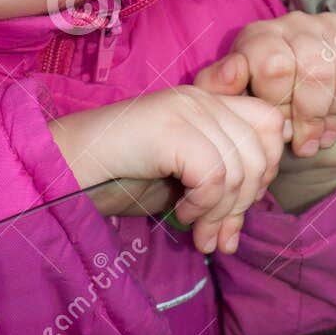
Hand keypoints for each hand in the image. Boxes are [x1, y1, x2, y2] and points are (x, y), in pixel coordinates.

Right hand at [48, 82, 283, 253]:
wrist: (64, 167)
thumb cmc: (117, 176)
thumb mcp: (179, 179)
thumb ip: (216, 185)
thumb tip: (245, 223)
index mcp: (208, 102)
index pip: (270, 123)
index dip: (266, 168)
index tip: (236, 207)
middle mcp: (201, 99)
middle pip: (262, 149)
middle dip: (246, 202)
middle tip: (218, 235)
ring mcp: (186, 109)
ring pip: (240, 167)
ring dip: (221, 211)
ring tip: (197, 230)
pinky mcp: (169, 128)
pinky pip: (214, 174)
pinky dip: (204, 204)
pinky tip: (183, 215)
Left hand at [211, 12, 335, 156]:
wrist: (297, 96)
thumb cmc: (261, 102)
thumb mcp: (231, 100)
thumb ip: (219, 88)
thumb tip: (234, 71)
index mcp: (259, 38)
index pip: (275, 65)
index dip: (282, 105)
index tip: (282, 130)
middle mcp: (295, 24)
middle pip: (316, 69)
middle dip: (313, 116)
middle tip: (307, 142)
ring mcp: (331, 26)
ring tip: (325, 133)